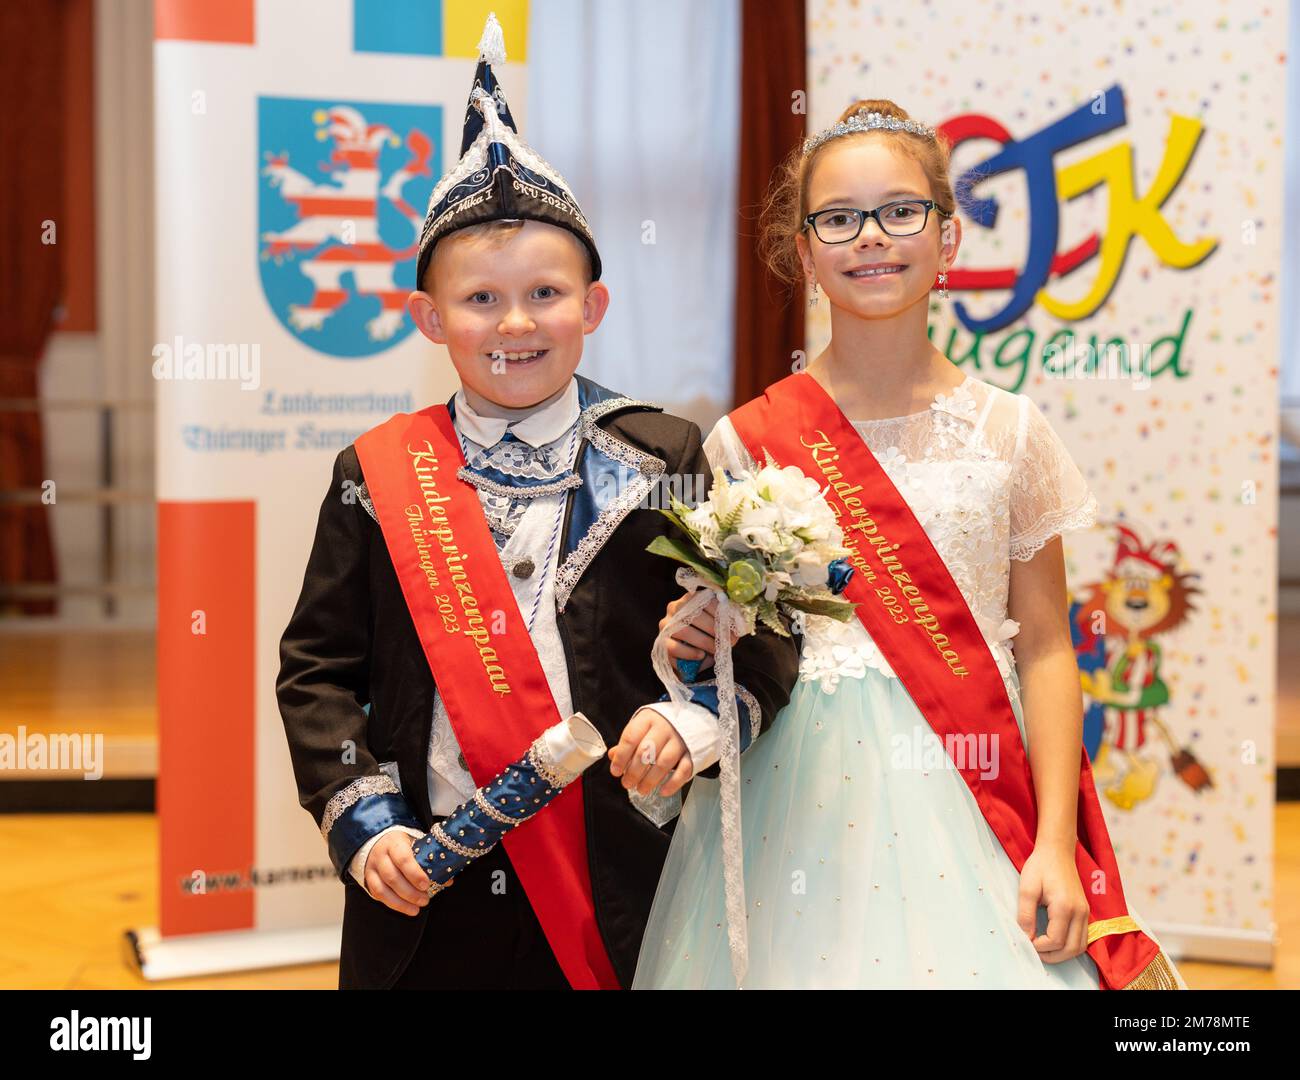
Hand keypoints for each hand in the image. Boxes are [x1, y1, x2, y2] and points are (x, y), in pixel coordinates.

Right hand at [363, 830, 445, 915]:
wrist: (378, 841)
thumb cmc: (402, 844)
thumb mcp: (416, 844)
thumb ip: (430, 860)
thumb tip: (447, 879)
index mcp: (395, 843)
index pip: (403, 858)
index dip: (415, 873)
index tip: (426, 884)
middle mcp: (380, 855)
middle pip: (392, 877)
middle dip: (410, 892)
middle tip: (425, 900)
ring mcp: (372, 868)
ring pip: (382, 889)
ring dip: (401, 902)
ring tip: (416, 909)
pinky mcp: (368, 880)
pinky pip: (378, 895)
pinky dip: (392, 904)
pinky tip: (405, 908)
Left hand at [608, 706, 693, 797]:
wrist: (694, 718)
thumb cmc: (662, 725)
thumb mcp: (643, 726)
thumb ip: (629, 741)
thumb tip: (613, 756)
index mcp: (648, 719)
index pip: (631, 738)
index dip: (621, 757)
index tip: (615, 771)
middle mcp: (664, 728)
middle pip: (646, 752)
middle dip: (634, 772)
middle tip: (627, 784)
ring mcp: (680, 740)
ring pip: (663, 763)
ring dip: (650, 780)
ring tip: (641, 789)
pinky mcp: (692, 752)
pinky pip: (683, 770)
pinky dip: (673, 783)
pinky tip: (663, 791)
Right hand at [661, 591, 741, 674]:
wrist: (687, 661)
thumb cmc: (704, 639)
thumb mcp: (715, 627)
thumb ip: (724, 621)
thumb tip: (740, 623)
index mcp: (690, 599)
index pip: (705, 599)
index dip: (720, 611)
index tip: (733, 625)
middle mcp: (675, 608)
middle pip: (695, 615)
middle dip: (715, 629)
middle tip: (729, 640)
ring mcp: (666, 625)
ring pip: (684, 631)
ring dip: (704, 642)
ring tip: (717, 649)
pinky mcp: (661, 643)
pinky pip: (674, 647)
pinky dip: (690, 652)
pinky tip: (700, 655)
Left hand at [1017, 841, 1088, 962]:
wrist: (1057, 852)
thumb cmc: (1041, 867)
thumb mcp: (1027, 888)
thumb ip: (1025, 915)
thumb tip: (1026, 937)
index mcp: (1065, 907)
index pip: (1056, 940)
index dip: (1040, 947)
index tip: (1027, 941)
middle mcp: (1080, 913)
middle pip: (1071, 949)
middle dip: (1052, 956)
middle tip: (1035, 951)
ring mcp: (1085, 913)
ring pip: (1080, 946)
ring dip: (1063, 954)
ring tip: (1044, 949)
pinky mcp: (1085, 912)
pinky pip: (1081, 938)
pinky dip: (1069, 945)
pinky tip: (1054, 941)